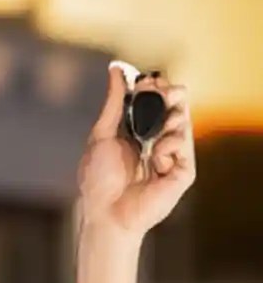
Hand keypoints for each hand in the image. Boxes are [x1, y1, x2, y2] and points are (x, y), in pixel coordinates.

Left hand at [77, 64, 195, 236]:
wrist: (105, 211)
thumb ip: (114, 104)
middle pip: (177, 105)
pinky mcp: (183, 171)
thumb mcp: (103, 134)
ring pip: (184, 121)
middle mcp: (159, 140)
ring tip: (153, 135)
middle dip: (170, 93)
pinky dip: (168, 146)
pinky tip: (155, 159)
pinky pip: (184, 145)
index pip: (157, 100)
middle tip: (159, 92)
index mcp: (139, 131)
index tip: (146, 81)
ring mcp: (172, 155)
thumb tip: (116, 71)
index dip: (155, 87)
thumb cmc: (99, 178)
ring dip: (168, 119)